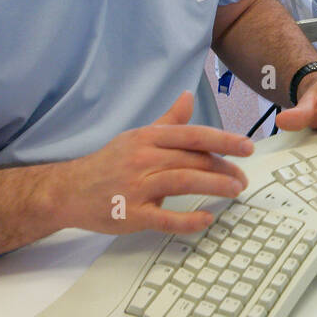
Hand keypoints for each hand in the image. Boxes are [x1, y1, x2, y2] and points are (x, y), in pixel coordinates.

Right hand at [56, 92, 253, 235]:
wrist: (69, 191)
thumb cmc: (109, 163)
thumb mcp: (138, 136)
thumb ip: (168, 121)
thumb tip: (188, 97)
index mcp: (148, 138)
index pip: (193, 135)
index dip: (223, 140)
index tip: (247, 147)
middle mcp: (143, 158)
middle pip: (193, 160)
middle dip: (224, 169)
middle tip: (243, 178)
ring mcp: (136, 187)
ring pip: (183, 182)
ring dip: (214, 187)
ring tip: (235, 191)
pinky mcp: (130, 214)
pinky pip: (164, 218)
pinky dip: (188, 220)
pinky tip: (206, 218)